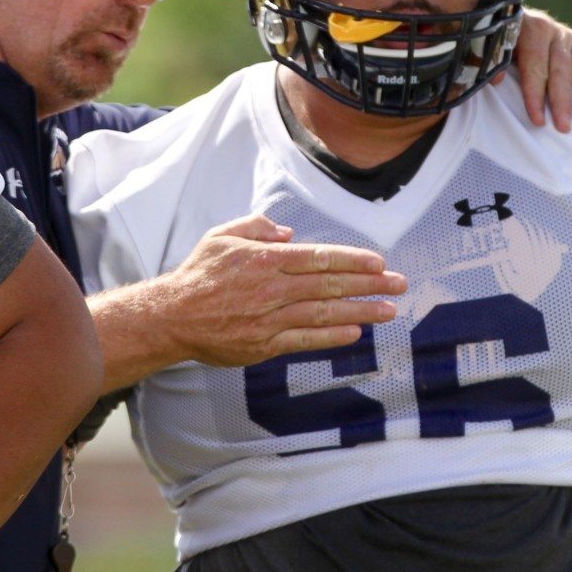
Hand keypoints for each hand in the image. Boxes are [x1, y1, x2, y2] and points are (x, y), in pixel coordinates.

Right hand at [158, 215, 405, 366]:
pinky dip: (331, 337)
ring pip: (324, 313)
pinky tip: (355, 333)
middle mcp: (273, 288)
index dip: (352, 260)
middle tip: (399, 284)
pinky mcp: (264, 344)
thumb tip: (288, 233)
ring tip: (389, 310)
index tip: (379, 262)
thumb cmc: (198, 274)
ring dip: (360, 311)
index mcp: (266, 259)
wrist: (172, 316)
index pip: (319, 257)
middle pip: (330, 285)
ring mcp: (270, 318)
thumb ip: (256, 227)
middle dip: (369, 284)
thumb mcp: (222, 236)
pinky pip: (305, 340)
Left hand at [501, 8, 571, 131]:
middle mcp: (554, 33)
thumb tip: (496, 80)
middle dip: (562, 100)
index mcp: (530, 30)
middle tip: (565, 126)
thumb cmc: (501, 44)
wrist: (512, 19)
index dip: (534, 93)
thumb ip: (495, 62)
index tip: (537, 119)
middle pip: (560, 70)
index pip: (533, 66)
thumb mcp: (494, 49)